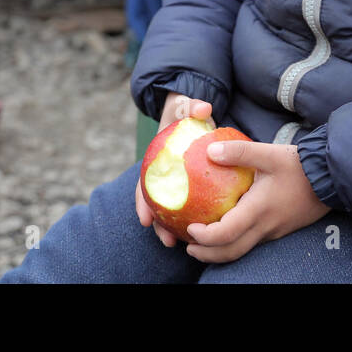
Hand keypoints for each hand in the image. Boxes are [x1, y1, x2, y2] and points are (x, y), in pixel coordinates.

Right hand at [136, 95, 211, 246]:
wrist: (191, 114)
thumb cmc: (185, 112)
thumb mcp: (185, 107)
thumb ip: (192, 107)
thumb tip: (203, 109)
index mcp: (156, 162)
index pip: (144, 184)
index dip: (142, 202)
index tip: (144, 219)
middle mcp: (163, 176)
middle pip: (157, 204)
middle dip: (159, 225)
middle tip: (168, 240)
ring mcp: (177, 183)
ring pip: (173, 209)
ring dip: (175, 227)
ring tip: (184, 244)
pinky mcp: (193, 187)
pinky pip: (194, 204)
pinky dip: (197, 217)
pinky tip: (209, 231)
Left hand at [182, 140, 329, 263]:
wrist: (330, 178)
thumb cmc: (299, 166)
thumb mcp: (269, 153)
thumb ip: (239, 152)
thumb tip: (209, 151)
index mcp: (259, 209)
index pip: (226, 234)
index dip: (205, 237)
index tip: (191, 228)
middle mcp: (265, 226)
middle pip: (231, 252)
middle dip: (207, 254)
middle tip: (189, 246)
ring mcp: (273, 231)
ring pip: (242, 251)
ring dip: (220, 251)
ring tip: (202, 242)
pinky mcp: (279, 229)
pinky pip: (252, 242)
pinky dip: (234, 242)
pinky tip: (227, 229)